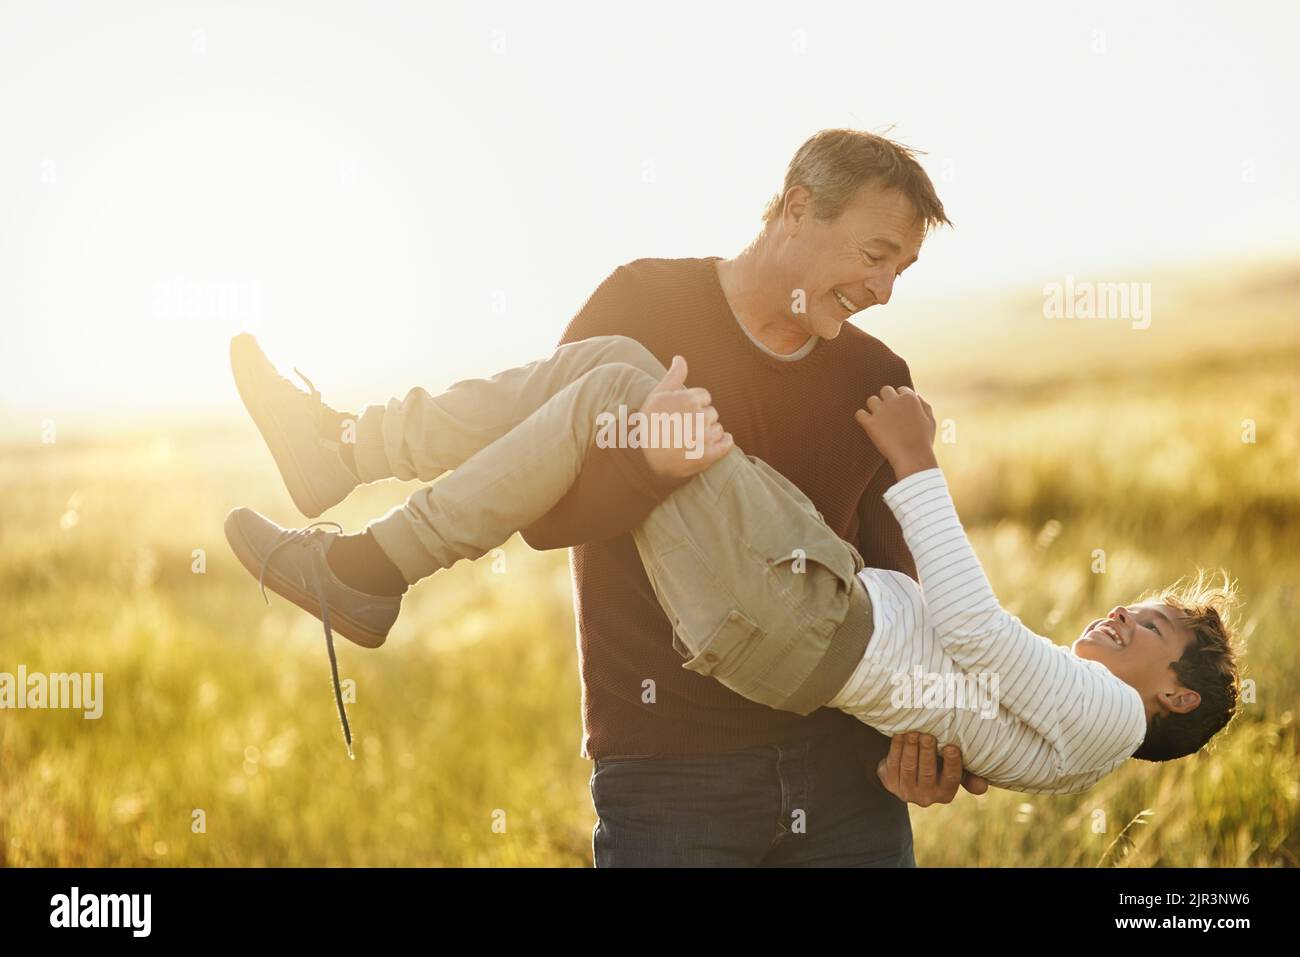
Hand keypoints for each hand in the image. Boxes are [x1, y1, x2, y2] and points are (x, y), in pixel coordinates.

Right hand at [638, 356, 733, 478]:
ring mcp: (704, 437)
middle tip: (683, 428)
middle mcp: (699, 417)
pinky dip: (723, 444)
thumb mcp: (657, 396)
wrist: (643, 458)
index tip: (681, 413)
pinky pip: (726, 444)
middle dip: (701, 419)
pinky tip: (712, 445)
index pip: (705, 397)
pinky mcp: (708, 455)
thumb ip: (674, 376)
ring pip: (718, 428)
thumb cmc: (650, 423)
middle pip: (712, 413)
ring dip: (708, 433)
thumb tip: (680, 358)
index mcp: (688, 400)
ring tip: (690, 440)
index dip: (693, 405)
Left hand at [854, 386, 937, 479]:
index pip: (901, 390)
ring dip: (875, 408)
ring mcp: (881, 411)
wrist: (913, 457)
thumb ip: (924, 405)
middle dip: (887, 400)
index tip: (900, 410)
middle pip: (885, 390)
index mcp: (910, 398)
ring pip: (871, 400)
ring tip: (879, 420)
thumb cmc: (924, 442)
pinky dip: (862, 418)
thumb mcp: (931, 421)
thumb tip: (916, 396)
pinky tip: (868, 424)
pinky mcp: (870, 423)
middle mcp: (894, 401)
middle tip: (889, 413)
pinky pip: (859, 414)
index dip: (901, 400)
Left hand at [875, 733, 988, 806]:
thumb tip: (982, 788)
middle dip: (927, 753)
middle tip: (927, 736)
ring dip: (910, 748)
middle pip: (927, 773)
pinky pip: (893, 764)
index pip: (951, 779)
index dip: (951, 764)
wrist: (908, 768)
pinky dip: (896, 748)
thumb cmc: (938, 764)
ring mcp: (906, 792)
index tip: (951, 747)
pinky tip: (900, 735)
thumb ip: (969, 774)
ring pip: (908, 767)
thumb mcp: (954, 768)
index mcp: (945, 793)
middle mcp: (926, 797)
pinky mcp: (890, 783)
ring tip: (913, 732)